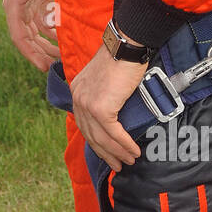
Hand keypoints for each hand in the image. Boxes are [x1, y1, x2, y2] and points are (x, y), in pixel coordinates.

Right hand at [3, 0, 60, 69]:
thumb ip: (44, 6)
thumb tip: (50, 30)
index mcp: (13, 7)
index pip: (20, 38)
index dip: (31, 54)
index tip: (43, 67)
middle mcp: (15, 9)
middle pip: (26, 38)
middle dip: (40, 52)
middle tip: (55, 65)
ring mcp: (21, 5)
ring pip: (31, 31)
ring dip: (44, 43)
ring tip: (59, 54)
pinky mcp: (28, 0)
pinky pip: (36, 21)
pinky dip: (46, 30)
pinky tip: (58, 36)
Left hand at [70, 43, 149, 171]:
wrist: (126, 46)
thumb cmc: (122, 58)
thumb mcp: (106, 79)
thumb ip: (105, 95)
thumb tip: (117, 114)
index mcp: (78, 92)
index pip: (84, 123)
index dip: (96, 141)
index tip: (107, 153)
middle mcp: (78, 99)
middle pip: (91, 134)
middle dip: (105, 152)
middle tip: (117, 165)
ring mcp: (88, 104)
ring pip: (102, 137)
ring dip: (117, 152)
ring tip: (129, 161)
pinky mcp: (101, 108)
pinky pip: (113, 133)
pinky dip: (124, 144)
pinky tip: (133, 151)